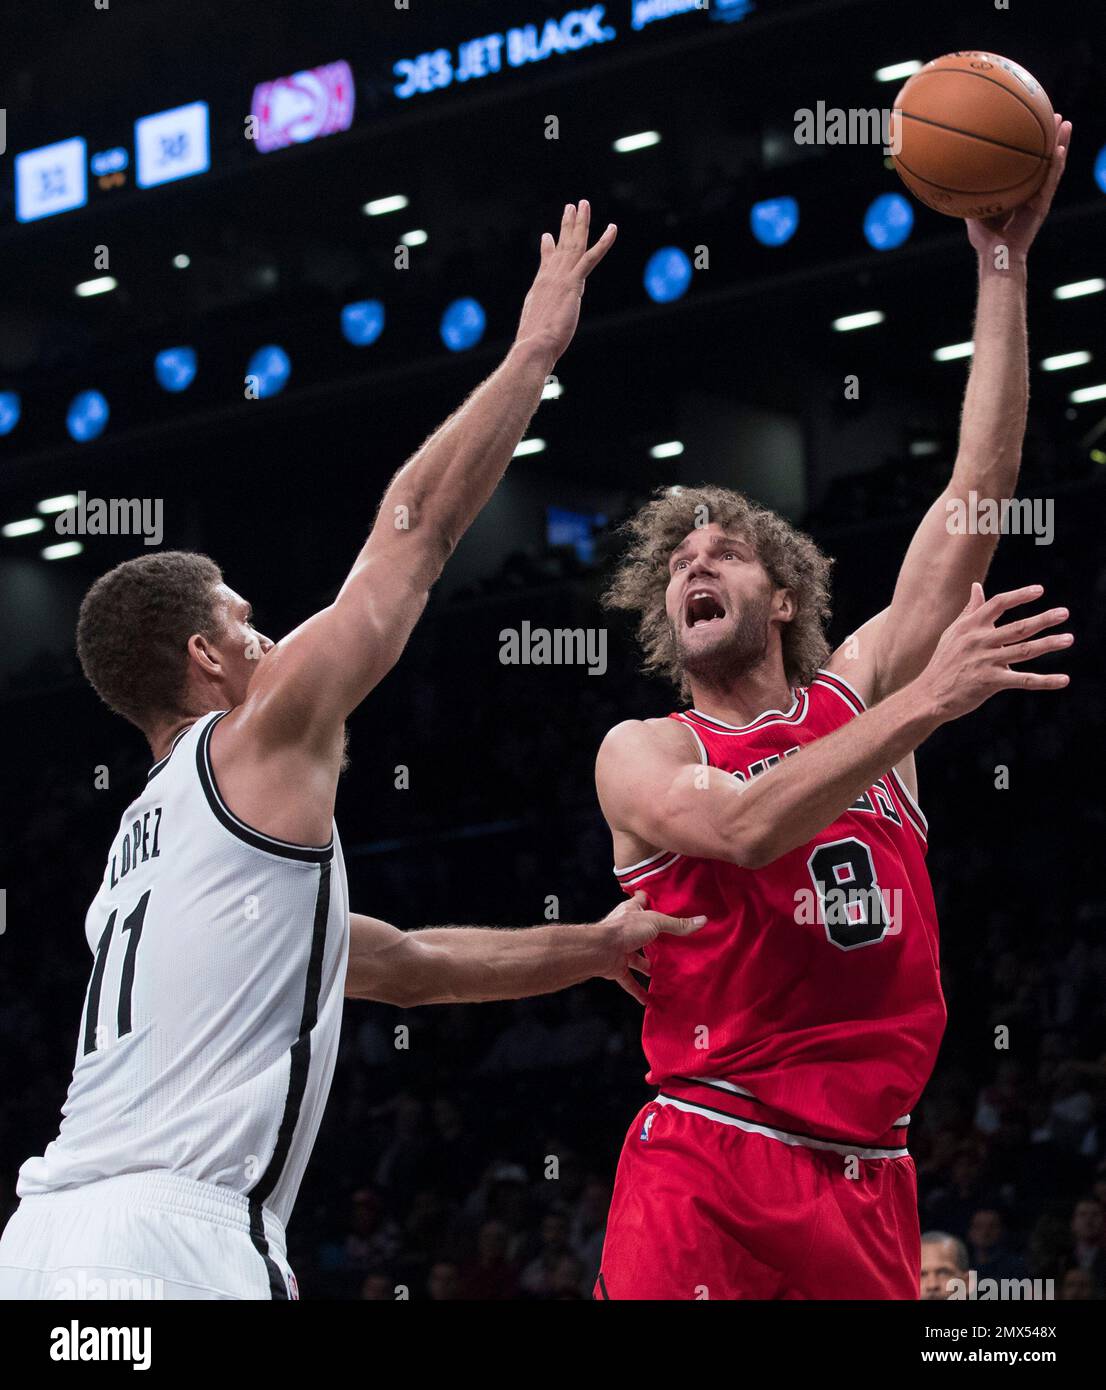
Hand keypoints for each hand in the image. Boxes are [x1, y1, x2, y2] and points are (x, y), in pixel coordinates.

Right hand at [514, 200, 616, 369]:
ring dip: (581, 222)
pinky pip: (591, 257)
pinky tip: (612, 229)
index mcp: (540, 287)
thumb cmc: (533, 344)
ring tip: (584, 204)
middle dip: (567, 225)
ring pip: (575, 244)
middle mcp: (550, 277)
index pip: (546, 262)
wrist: (534, 345)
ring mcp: (561, 277)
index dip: (549, 248)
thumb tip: (534, 323)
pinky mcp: (573, 283)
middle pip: (561, 246)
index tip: (548, 236)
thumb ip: (538, 317)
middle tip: (572, 207)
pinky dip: (604, 242)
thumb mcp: (534, 325)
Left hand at [595, 890, 705, 1004]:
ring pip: (637, 958)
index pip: (643, 901)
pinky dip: (638, 990)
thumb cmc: (624, 929)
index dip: (653, 901)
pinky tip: (648, 1000)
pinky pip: (629, 980)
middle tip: (673, 945)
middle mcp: (626, 929)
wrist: (599, 950)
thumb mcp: (655, 922)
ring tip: (664, 972)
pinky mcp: (617, 967)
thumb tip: (702, 921)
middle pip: (643, 932)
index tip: (667, 904)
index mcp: (632, 911)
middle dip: (655, 939)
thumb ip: (677, 925)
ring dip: (648, 966)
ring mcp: (621, 948)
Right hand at [917, 583, 1071, 721]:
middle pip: (1017, 627)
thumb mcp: (953, 633)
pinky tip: (1063, 679)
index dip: (1019, 596)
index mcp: (970, 626)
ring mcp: (986, 661)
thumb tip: (976, 586)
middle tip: (1064, 613)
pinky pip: (1023, 680)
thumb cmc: (943, 662)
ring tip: (1068, 639)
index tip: (1039, 590)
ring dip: (1048, 644)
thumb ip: (969, 610)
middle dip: (1042, 619)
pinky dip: (1045, 681)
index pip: (998, 604)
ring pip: (1023, 651)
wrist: (929, 695)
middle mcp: (980, 641)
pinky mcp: (990, 682)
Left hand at [967, 115, 1070, 260]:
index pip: (1027, 162)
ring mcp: (1039, 198)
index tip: (1030, 123)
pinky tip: (1060, 150)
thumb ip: (967, 193)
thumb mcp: (973, 211)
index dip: (1031, 144)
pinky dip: (1056, 166)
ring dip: (1060, 144)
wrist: (997, 256)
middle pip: (1044, 158)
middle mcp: (1032, 191)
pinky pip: (1051, 182)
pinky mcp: (1042, 206)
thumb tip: (950, 176)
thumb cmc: (984, 239)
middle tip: (1052, 114)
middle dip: (1049, 136)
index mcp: (1019, 190)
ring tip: (1065, 124)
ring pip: (1053, 166)